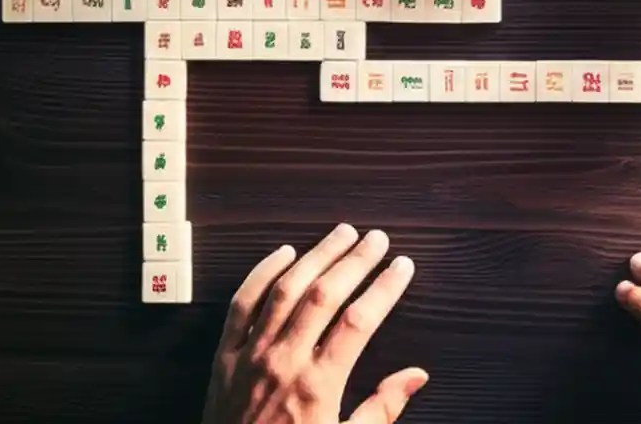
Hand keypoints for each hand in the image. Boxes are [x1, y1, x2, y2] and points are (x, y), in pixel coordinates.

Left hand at [202, 224, 426, 423]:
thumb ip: (381, 409)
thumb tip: (416, 376)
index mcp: (319, 385)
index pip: (360, 320)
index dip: (384, 288)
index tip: (403, 266)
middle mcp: (285, 362)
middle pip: (324, 294)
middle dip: (355, 261)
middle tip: (376, 239)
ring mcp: (251, 355)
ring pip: (286, 290)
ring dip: (316, 256)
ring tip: (341, 234)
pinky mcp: (225, 356)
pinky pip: (241, 304)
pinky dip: (261, 273)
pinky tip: (283, 254)